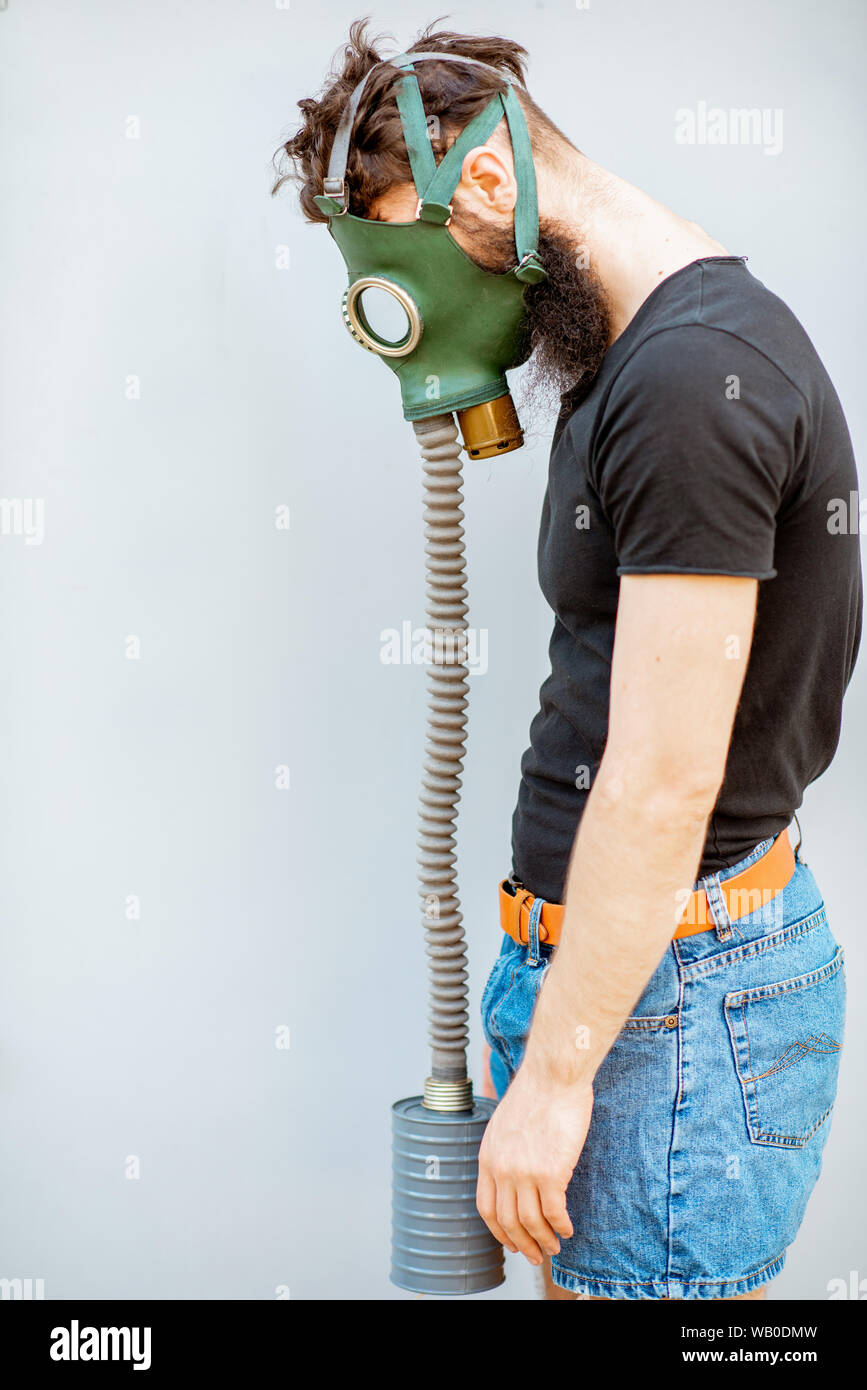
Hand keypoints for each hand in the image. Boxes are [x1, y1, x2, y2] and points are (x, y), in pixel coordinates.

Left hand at [476, 1064, 592, 1264]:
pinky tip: (568, 1229)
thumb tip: (511, 1176)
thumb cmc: (535, 1094)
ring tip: (555, 1246)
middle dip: (523, 1244)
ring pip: (531, 1222)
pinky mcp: (551, 1172)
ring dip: (544, 1240)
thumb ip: (503, 1151)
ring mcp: (525, 1172)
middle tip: (536, 1255)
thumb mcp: (504, 1124)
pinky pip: (554, 1212)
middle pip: (508, 1221)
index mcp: (488, 1157)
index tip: (512, 1242)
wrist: (553, 1076)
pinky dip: (561, 1226)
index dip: (499, 1232)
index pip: (486, 1208)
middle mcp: (502, 1169)